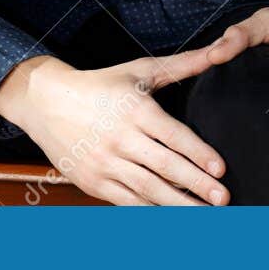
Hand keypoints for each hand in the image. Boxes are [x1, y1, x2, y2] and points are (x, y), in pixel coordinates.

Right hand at [0, 49, 229, 205]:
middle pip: (164, 166)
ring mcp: (104, 163)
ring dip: (178, 205)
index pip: (172, 135)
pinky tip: (171, 217)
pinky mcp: (92, 182)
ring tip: (204, 216)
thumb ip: (182, 64)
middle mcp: (120, 138)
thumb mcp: (139, 70)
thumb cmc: (100, 85)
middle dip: (196, 185)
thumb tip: (217, 51)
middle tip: (223, 200)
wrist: (45, 101)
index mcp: (134, 109)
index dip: (198, 153)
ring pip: (147, 189)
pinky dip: (150, 211)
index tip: (220, 170)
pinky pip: (126, 202)